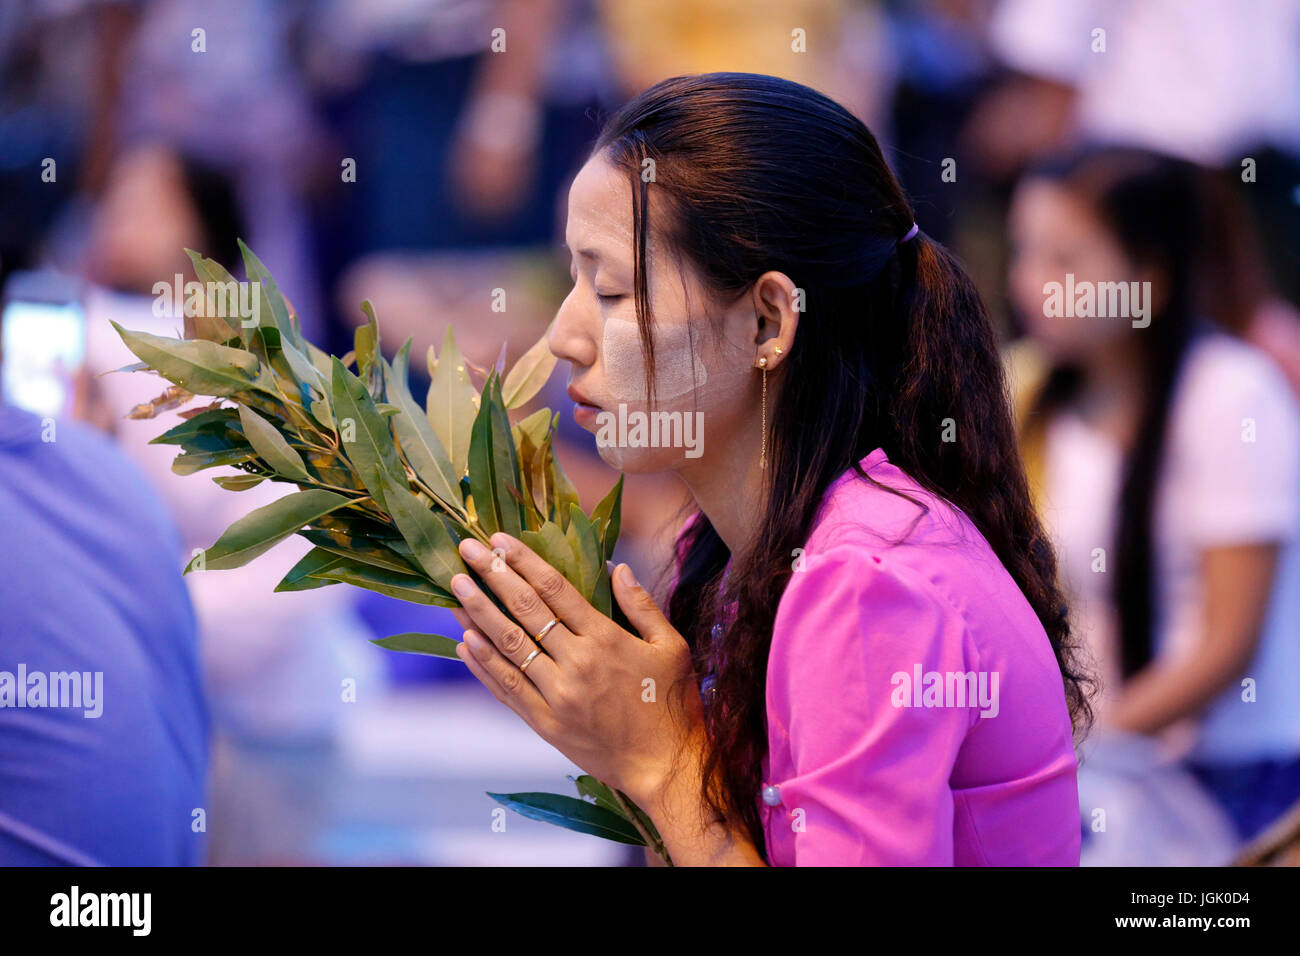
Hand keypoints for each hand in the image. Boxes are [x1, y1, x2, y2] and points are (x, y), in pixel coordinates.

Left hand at [449, 532, 703, 803]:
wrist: (666, 768)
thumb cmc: (674, 705)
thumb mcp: (672, 647)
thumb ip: (642, 605)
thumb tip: (617, 566)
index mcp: (606, 639)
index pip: (554, 588)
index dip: (523, 561)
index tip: (498, 540)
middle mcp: (576, 663)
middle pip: (525, 610)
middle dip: (491, 576)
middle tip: (465, 550)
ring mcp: (556, 696)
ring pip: (508, 647)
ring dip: (477, 615)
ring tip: (456, 588)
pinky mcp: (546, 724)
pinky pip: (507, 688)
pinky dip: (483, 664)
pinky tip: (464, 642)